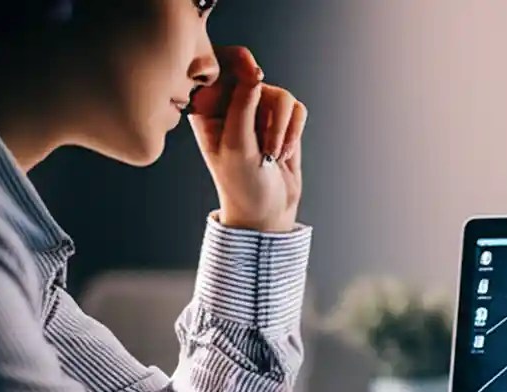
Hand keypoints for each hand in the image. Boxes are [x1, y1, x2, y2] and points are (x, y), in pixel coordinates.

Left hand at [189, 46, 308, 232]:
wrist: (266, 210)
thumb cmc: (241, 183)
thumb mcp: (236, 145)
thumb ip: (242, 107)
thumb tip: (254, 74)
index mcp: (209, 108)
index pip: (221, 70)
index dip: (238, 64)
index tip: (256, 75)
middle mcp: (234, 105)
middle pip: (256, 79)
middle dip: (267, 111)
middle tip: (267, 138)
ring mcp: (260, 112)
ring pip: (281, 96)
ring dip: (282, 128)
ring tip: (273, 153)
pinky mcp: (283, 122)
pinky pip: (297, 109)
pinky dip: (295, 132)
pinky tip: (282, 153)